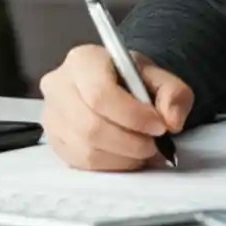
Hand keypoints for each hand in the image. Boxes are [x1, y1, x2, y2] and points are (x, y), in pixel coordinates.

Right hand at [40, 45, 193, 171]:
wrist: (116, 87)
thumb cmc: (133, 80)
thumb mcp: (161, 77)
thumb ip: (174, 93)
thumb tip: (171, 121)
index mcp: (83, 60)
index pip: (100, 94)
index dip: (133, 116)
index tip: (159, 127)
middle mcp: (58, 86)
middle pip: (90, 126)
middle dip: (130, 142)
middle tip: (154, 144)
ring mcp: (52, 116)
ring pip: (86, 149)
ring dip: (123, 157)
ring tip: (143, 151)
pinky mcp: (54, 141)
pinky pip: (81, 163)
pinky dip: (111, 165)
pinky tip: (127, 156)